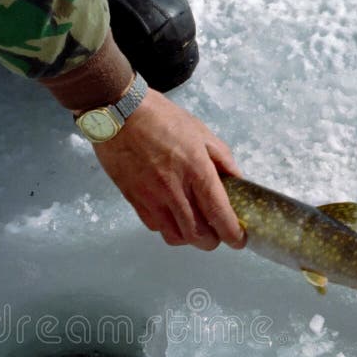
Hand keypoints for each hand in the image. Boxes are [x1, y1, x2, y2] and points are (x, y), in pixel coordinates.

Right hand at [92, 89, 246, 250]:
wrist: (118, 114)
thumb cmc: (160, 118)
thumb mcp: (201, 131)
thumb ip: (222, 159)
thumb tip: (236, 180)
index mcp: (197, 170)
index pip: (220, 215)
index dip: (233, 234)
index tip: (239, 239)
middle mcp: (175, 190)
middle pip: (198, 235)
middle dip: (212, 241)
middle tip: (218, 234)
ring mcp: (152, 198)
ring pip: (176, 237)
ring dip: (190, 239)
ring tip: (195, 228)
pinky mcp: (135, 200)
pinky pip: (155, 227)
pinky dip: (168, 228)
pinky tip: (172, 216)